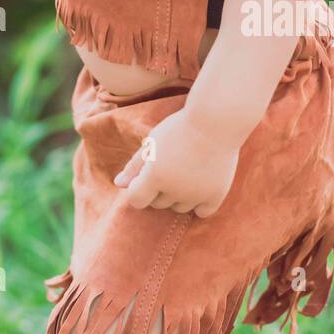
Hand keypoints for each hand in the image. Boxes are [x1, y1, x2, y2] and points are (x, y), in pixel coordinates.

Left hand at [113, 109, 239, 216]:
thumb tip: (118, 184)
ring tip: (186, 172)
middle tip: (171, 166)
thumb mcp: (152, 143)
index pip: (136, 200)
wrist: (216, 121)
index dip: (138, 189)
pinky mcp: (216, 196)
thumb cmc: (180, 129)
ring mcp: (196, 195)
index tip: (146, 176)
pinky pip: (201, 212)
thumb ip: (134, 166)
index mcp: (154, 176)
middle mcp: (174, 189)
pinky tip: (200, 184)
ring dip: (178, 196)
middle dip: (159, 189)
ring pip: (179, 208)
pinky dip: (199, 203)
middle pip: (158, 204)